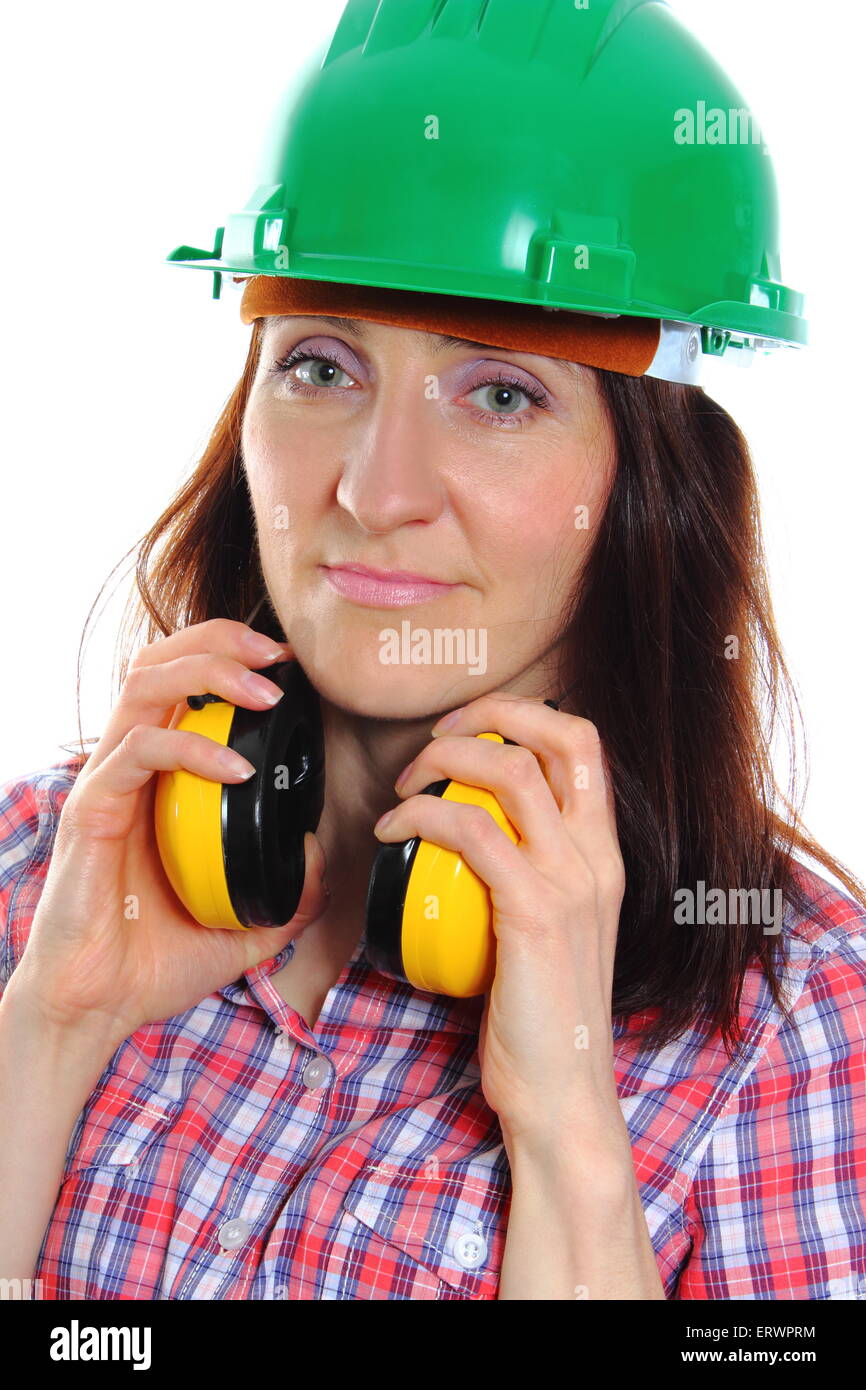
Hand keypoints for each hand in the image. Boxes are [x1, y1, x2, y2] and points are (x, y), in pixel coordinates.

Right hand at [13, 619, 328, 1042]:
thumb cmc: (154, 961)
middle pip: (159, 663)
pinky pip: (138, 752)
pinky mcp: (92, 813)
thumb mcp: (245, 927)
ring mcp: (107, 785)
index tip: (284, 664)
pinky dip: (190, 747)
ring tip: (265, 694)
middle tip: (276, 655)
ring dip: (209, 674)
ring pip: (144, 687)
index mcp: (158, 781)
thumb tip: (318, 855)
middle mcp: (128, 769)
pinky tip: (237, 770)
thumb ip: (286, 893)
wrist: (97, 1007)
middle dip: (220, 643)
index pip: (180, 684)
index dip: (227, 656)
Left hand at [374, 693, 626, 1149]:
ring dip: (444, 759)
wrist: (563, 1094)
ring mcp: (573, 884)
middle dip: (490, 713)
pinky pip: (472, 832)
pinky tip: (392, 830)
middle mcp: (598, 860)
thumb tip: (469, 843)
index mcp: (604, 858)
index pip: (584, 748)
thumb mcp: (549, 933)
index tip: (468, 732)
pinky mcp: (536, 915)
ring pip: (511, 773)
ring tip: (405, 785)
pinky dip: (422, 814)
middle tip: (435, 738)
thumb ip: (528, 882)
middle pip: (560, 738)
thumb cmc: (542, 1020)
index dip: (523, 717)